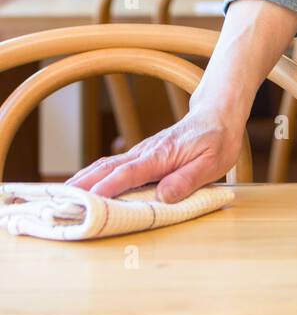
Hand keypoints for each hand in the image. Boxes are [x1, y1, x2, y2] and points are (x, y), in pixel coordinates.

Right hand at [63, 106, 246, 203]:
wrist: (218, 114)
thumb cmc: (217, 139)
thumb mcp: (212, 163)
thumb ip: (187, 179)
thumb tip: (163, 197)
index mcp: (162, 155)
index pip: (130, 173)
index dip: (109, 187)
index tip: (89, 200)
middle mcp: (146, 152)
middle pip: (108, 168)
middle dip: (84, 184)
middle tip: (60, 200)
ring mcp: (142, 152)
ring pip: (107, 165)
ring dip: (85, 178)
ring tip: (62, 195)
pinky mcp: (143, 155)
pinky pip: (114, 165)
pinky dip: (95, 174)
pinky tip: (84, 184)